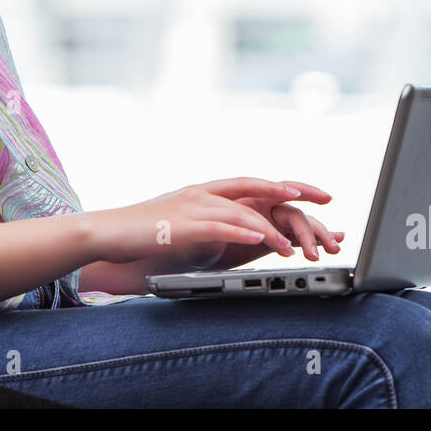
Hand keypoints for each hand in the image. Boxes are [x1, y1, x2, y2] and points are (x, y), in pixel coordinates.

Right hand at [86, 177, 343, 272]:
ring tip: (292, 247)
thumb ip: (216, 229)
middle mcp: (203, 192)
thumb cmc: (146, 234)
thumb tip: (246, 239)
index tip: (312, 192)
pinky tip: (264, 244)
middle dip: (292, 193)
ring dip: (271, 230)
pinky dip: (245, 235)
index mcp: (206, 190)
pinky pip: (221, 228)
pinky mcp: (183, 226)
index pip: (253, 183)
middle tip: (323, 200)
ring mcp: (193, 206)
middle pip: (256, 188)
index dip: (284, 185)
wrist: (107, 233)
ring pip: (243, 212)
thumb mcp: (188, 229)